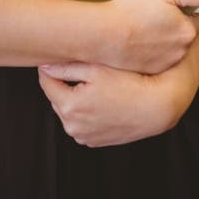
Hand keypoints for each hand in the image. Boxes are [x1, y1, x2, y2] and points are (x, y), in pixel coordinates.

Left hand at [38, 61, 191, 147]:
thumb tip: (44, 65)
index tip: (56, 56)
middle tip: (81, 68)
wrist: (155, 107)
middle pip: (57, 97)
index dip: (50, 67)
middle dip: (64, 83)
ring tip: (95, 84)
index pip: (46, 82)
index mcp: (69, 106)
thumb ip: (66, 67)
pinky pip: (82, 122)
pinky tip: (102, 99)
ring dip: (74, 97)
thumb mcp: (96, 68)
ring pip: (69, 110)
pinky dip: (86, 112)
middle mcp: (72, 126)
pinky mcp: (94, 141)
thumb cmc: (128, 82)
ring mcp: (83, 136)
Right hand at [101, 0, 198, 73]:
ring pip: (166, 49)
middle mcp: (181, 52)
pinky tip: (133, 44)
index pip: (187, 19)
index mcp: (188, 31)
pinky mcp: (149, 73)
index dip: (171, 11)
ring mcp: (165, 65)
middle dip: (167, 28)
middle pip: (178, 36)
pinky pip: (153, 60)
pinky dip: (147, 54)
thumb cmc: (131, 9)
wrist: (103, 35)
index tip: (156, 9)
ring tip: (137, 30)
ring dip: (157, 41)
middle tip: (145, 18)